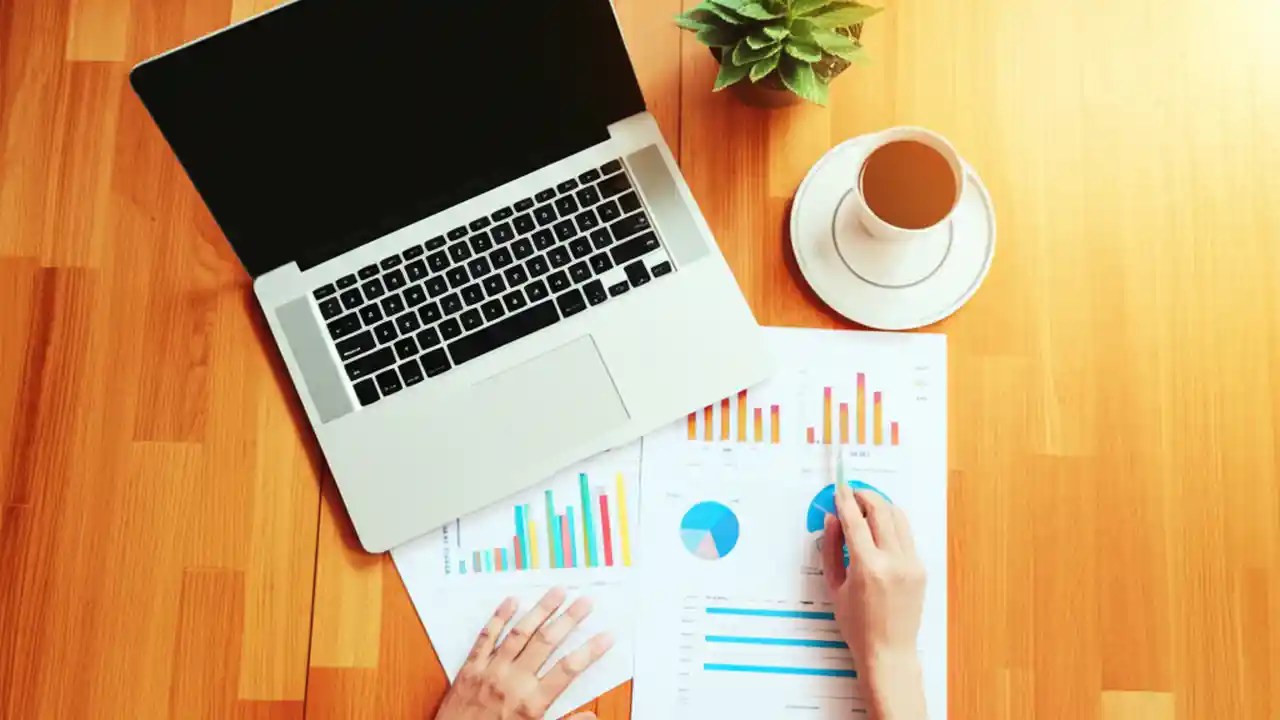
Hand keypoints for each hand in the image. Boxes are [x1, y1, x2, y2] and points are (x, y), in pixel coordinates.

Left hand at [435, 588, 613, 719]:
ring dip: (540, 610)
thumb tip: (591, 717)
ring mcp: (491, 671)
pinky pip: (486, 637)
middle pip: (547, 643)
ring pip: (520, 633)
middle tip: (586, 602)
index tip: (607, 636)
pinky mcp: (471, 667)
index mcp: (532, 702)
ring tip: (557, 592)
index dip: (590, 651)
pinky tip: (512, 601)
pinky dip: (499, 618)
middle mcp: (513, 681)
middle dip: (569, 619)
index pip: (569, 670)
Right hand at [822, 484, 927, 719]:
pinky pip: (906, 535)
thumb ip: (831, 548)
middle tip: (851, 493)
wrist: (888, 651)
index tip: (839, 489)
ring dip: (881, 505)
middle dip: (865, 496)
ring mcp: (911, 564)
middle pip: (881, 511)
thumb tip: (832, 519)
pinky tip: (880, 528)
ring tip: (866, 506)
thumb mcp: (835, 587)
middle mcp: (893, 562)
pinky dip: (892, 524)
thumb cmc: (857, 625)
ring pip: (898, 517)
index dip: (845, 500)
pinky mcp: (921, 568)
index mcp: (868, 568)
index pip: (855, 520)